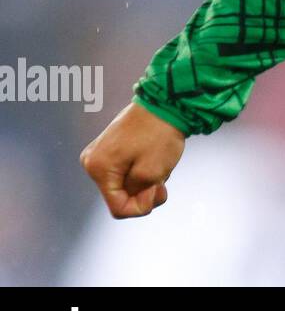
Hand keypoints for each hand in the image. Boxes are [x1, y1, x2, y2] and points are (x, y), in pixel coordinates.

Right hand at [80, 101, 185, 217]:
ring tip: (159, 162)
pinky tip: (154, 157)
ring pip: (125, 184)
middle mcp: (92, 162)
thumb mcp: (153, 172)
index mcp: (99, 169)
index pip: (118, 209)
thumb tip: (131, 198)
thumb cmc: (160, 134)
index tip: (159, 188)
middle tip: (162, 176)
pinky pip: (126, 171)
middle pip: (120, 196)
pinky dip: (143, 170)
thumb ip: (138, 194)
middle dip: (144, 192)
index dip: (142, 206)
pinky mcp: (110, 147)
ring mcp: (100, 153)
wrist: (166, 101)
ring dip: (146, 180)